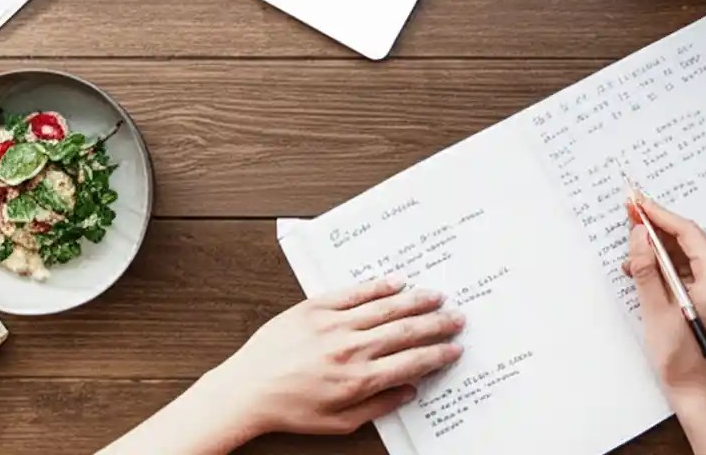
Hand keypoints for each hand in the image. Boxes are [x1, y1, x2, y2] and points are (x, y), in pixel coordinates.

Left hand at [205, 278, 464, 437]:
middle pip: (406, 331)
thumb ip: (379, 406)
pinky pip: (354, 292)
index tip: (454, 348)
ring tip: (435, 296)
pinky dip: (378, 286)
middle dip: (436, 324)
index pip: (412, 362)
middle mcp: (351, 349)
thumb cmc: (291, 410)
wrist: (248, 389)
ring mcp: (333, 324)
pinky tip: (397, 282)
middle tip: (456, 318)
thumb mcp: (339, 423)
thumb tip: (409, 391)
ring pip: (385, 307)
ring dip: (415, 301)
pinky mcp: (314, 307)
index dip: (438, 354)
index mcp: (359, 379)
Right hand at [622, 196, 705, 404]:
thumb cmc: (681, 357)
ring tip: (633, 258)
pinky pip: (696, 267)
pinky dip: (672, 266)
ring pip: (692, 254)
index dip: (660, 216)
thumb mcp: (655, 309)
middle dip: (658, 232)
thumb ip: (646, 266)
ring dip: (662, 252)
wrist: (699, 388)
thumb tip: (639, 232)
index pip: (689, 234)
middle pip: (692, 241)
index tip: (638, 202)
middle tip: (631, 216)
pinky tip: (648, 269)